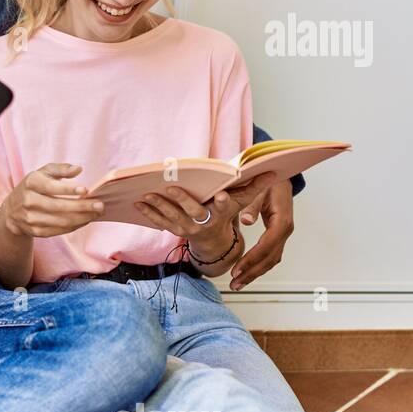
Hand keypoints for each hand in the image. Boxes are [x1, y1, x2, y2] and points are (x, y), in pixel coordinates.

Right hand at [0, 163, 104, 237]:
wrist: (12, 211)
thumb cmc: (33, 187)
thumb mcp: (42, 172)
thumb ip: (60, 169)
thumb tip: (78, 169)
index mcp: (31, 183)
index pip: (51, 187)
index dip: (68, 190)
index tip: (86, 190)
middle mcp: (28, 201)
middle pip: (59, 207)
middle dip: (82, 207)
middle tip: (100, 205)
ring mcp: (31, 218)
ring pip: (61, 221)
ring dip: (82, 218)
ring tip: (96, 214)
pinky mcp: (35, 231)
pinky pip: (59, 230)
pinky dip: (74, 226)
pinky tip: (85, 220)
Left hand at [133, 173, 277, 254]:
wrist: (213, 239)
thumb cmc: (226, 212)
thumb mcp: (242, 200)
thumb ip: (255, 186)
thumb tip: (274, 172)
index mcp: (222, 214)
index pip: (225, 208)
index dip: (223, 202)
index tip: (221, 196)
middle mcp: (205, 223)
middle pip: (194, 212)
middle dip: (182, 201)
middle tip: (171, 188)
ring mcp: (188, 229)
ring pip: (173, 218)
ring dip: (160, 207)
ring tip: (147, 195)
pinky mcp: (174, 230)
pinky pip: (160, 223)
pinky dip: (149, 213)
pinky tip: (138, 203)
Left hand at [230, 178, 294, 289]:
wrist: (278, 176)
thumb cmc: (267, 181)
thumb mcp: (258, 189)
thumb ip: (252, 205)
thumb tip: (246, 220)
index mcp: (282, 220)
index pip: (266, 246)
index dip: (251, 260)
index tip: (237, 270)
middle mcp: (285, 230)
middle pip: (270, 258)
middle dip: (252, 272)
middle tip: (235, 283)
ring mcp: (282, 234)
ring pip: (271, 259)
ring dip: (255, 273)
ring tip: (238, 284)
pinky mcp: (278, 235)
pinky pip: (270, 255)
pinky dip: (258, 266)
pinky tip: (246, 273)